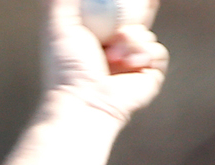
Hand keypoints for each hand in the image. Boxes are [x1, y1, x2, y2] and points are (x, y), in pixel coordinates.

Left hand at [44, 0, 169, 122]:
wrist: (84, 104)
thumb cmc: (66, 69)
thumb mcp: (57, 27)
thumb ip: (60, 2)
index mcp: (94, 39)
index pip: (114, 12)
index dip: (123, 2)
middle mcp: (115, 51)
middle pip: (137, 20)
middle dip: (142, 8)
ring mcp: (133, 64)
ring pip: (146, 33)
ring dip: (133, 37)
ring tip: (113, 53)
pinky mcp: (149, 76)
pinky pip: (157, 52)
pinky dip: (144, 53)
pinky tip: (128, 64)